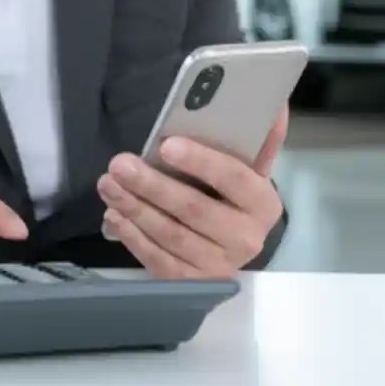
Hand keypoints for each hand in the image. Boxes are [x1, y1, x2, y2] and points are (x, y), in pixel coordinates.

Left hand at [99, 106, 288, 278]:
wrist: (235, 249)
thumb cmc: (237, 199)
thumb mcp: (251, 171)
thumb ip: (260, 139)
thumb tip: (275, 102)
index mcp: (263, 204)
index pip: (234, 178)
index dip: (201, 161)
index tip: (166, 144)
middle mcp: (246, 238)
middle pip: (194, 209)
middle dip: (152, 185)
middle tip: (120, 164)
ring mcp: (218, 265)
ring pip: (171, 235)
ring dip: (135, 208)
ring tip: (109, 184)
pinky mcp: (191, 283)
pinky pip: (157, 259)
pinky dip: (132, 236)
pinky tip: (114, 214)